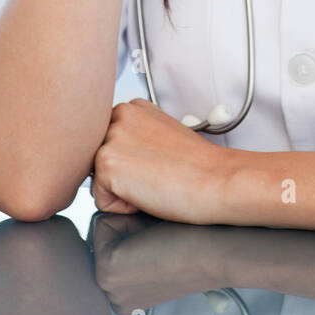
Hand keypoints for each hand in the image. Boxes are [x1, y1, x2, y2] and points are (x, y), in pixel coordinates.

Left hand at [90, 98, 235, 224]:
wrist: (217, 179)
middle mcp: (118, 115)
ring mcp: (110, 137)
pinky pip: (101, 200)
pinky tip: (148, 193)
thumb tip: (120, 153)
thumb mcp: (162, 134)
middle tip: (155, 174)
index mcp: (133, 107)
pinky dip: (122, 206)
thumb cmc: (196, 167)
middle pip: (99, 161)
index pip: (109, 145)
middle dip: (121, 175)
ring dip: (121, 190)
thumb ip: (135, 135)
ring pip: (98, 181)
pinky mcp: (106, 162)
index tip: (156, 163)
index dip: (132, 164)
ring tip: (152, 181)